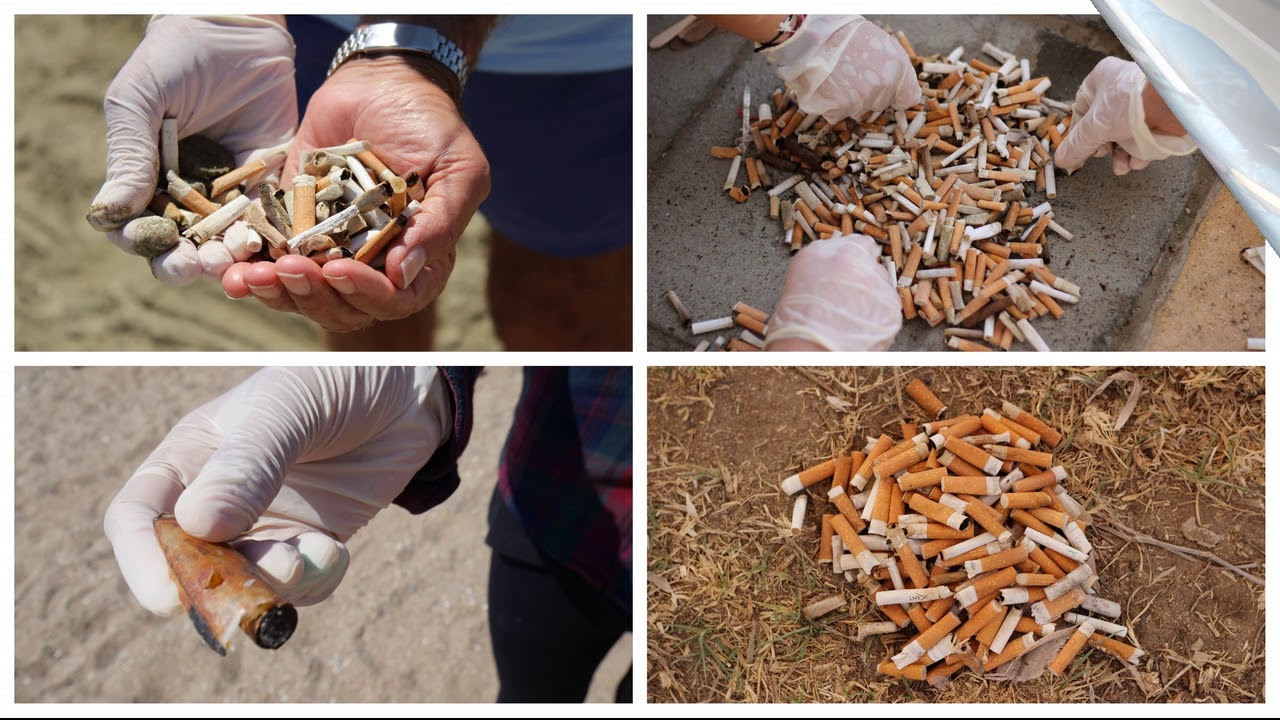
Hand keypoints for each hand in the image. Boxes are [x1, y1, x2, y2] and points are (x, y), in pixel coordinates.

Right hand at [86, 15, 296, 284]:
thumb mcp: (140, 100)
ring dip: (230, 254)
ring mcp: (231, 193)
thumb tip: (107, 217)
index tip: (152, 242)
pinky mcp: (271, 181)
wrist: (238, 32)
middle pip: (186, 246)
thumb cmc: (174, 59)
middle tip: (197, 264)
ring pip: (229, 240)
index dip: (144, 242)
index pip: (140, 228)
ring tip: (234, 253)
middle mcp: (189, 196)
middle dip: (189, 262)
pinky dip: (271, 235)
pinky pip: (271, 218)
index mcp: (148, 182)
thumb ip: (129, 155)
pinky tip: (270, 241)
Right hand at [103, 366, 451, 616]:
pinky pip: (299, 586)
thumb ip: (247, 463)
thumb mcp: (290, 409)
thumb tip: (196, 524)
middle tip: (251, 586)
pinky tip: (335, 552)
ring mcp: (266, 524)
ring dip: (272, 585)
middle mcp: (219, 498)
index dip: (143, 561)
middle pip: (187, 565)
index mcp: (191, 457)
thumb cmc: (338, 382)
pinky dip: (313, 581)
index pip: (138, 517)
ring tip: (306, 557)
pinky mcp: (311, 542)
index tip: (168, 598)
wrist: (410, 392)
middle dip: (215, 586)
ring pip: (246, 583)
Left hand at [223, 55, 489, 332]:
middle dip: (313, 295)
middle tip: (290, 268)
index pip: (394, 299)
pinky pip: (271, 259)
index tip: (339, 268)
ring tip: (252, 275)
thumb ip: (439, 225)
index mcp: (419, 257)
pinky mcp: (292, 223)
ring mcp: (331, 245)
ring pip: (303, 293)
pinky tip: (232, 271)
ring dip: (277, 291)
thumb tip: (402, 275)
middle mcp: (374, 262)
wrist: (384, 81)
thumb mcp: (457, 170)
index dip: (366, 294)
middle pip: (344, 307)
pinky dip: (250, 270)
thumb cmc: (432, 125)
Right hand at [762, 15, 920, 122]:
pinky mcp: (841, 107)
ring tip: (834, 77)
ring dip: (846, 100)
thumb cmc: (842, 34)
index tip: (884, 91)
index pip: (908, 98)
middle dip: (866, 95)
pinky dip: (828, 106)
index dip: (895, 96)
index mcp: (898, 65)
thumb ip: (892, 67)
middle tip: (848, 74)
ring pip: (857, 111)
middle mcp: (884, 84)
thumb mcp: (878, 42)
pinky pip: (836, 115)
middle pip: (879, 105)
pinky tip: (824, 86)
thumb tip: (899, 92)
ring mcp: (863, 98)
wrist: (811, 34)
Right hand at [765, 235, 901, 350]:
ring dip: (871, 302)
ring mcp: (881, 288)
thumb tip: (840, 260)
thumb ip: (825, 260)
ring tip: (850, 321)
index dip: (856, 260)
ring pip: (882, 291)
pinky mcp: (891, 312)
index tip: (848, 273)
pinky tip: (858, 331)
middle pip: (874, 268)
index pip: (861, 244)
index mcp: (838, 251)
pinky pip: (888, 313)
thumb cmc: (794, 314)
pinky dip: (877, 321)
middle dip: (864, 282)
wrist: (806, 348)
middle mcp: (863, 263)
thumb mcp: (802, 271)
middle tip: (846, 301)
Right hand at [1054, 57, 1195, 174]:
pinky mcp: (1159, 113)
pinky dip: (1140, 151)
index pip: (1082, 109)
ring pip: (1125, 132)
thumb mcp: (1094, 128)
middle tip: (1103, 155)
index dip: (1079, 133)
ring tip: (1122, 167)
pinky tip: (1137, 162)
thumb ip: (1077, 146)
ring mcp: (1141, 100)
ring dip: (1122, 154)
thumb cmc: (1128, 103)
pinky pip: (1144, 134)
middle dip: (1104, 148)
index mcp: (1100, 79)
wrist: (1171, 103)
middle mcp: (1120, 87)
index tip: (1079, 151)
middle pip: (1104, 125)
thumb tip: (1062, 160)